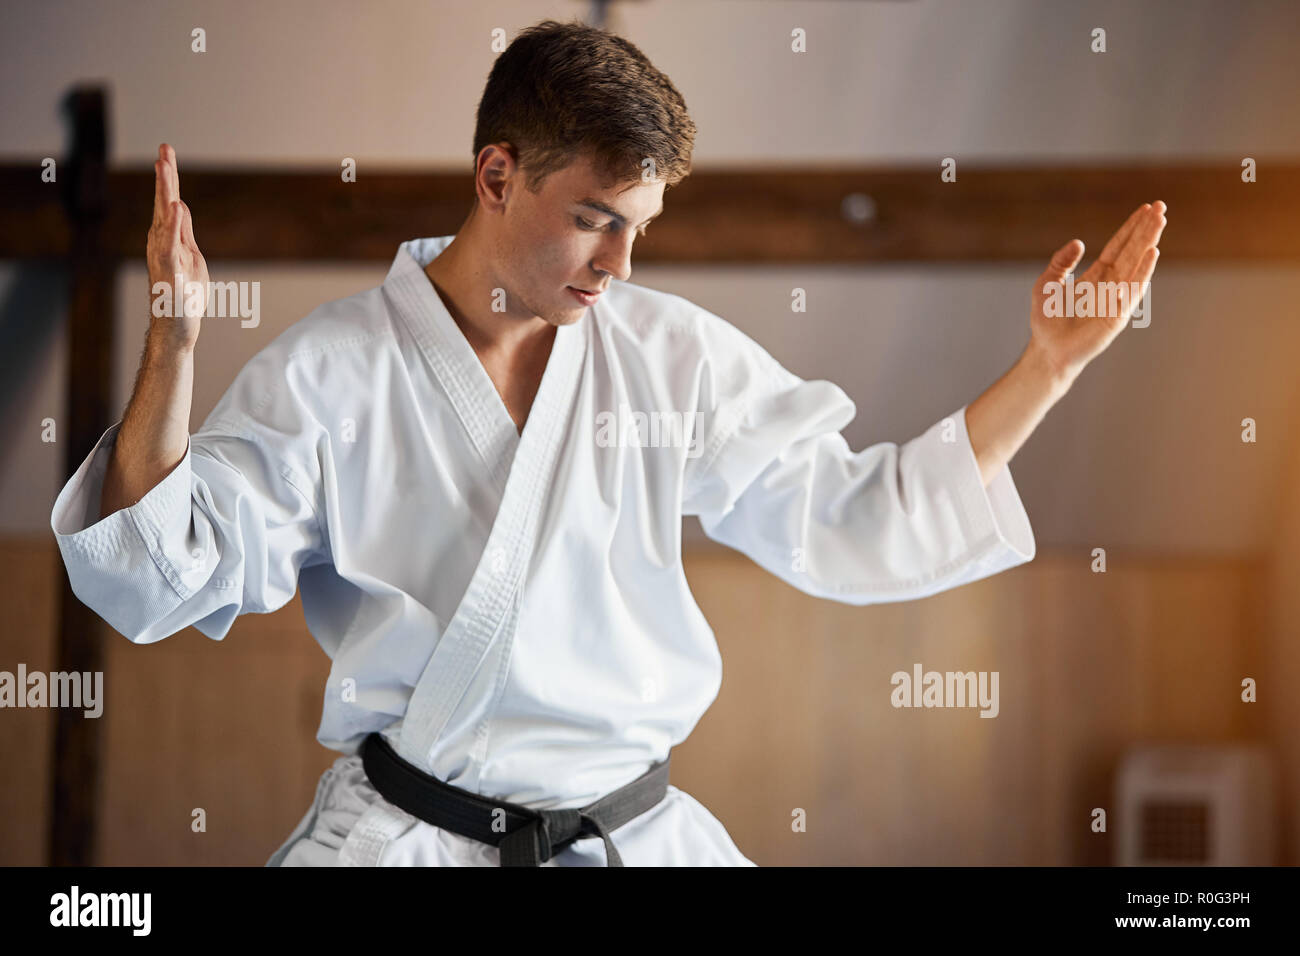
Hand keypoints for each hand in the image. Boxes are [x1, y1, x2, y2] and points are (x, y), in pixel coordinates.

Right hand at [146, 143, 208, 350]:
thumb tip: (179, 204)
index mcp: (169, 238)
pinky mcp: (169, 273)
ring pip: (163, 218)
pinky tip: (176, 207)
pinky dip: (173, 226)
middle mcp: (161, 243)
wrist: (178, 327)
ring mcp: (163, 256)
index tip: (165, 151)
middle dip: (165, 175)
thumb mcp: (190, 256)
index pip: (169, 202)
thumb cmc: (184, 295)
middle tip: (164, 148)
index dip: (168, 177)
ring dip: (164, 192)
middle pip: (164, 203)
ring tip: (164, 166)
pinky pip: (169, 246)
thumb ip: (184, 232)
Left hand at [1028, 201, 1166, 384]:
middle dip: (1146, 228)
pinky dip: (1143, 270)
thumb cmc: (1047, 320)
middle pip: (1132, 250)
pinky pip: (1133, 288)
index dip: (1131, 227)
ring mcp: (1117, 297)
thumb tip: (1079, 243)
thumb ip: (1061, 262)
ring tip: (1160, 220)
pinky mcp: (1118, 313)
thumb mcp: (1047, 283)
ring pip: (1137, 264)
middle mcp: (1111, 284)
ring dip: (1149, 242)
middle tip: (1161, 206)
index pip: (1119, 246)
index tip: (1145, 208)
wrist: (1047, 349)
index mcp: (1097, 275)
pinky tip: (1153, 252)